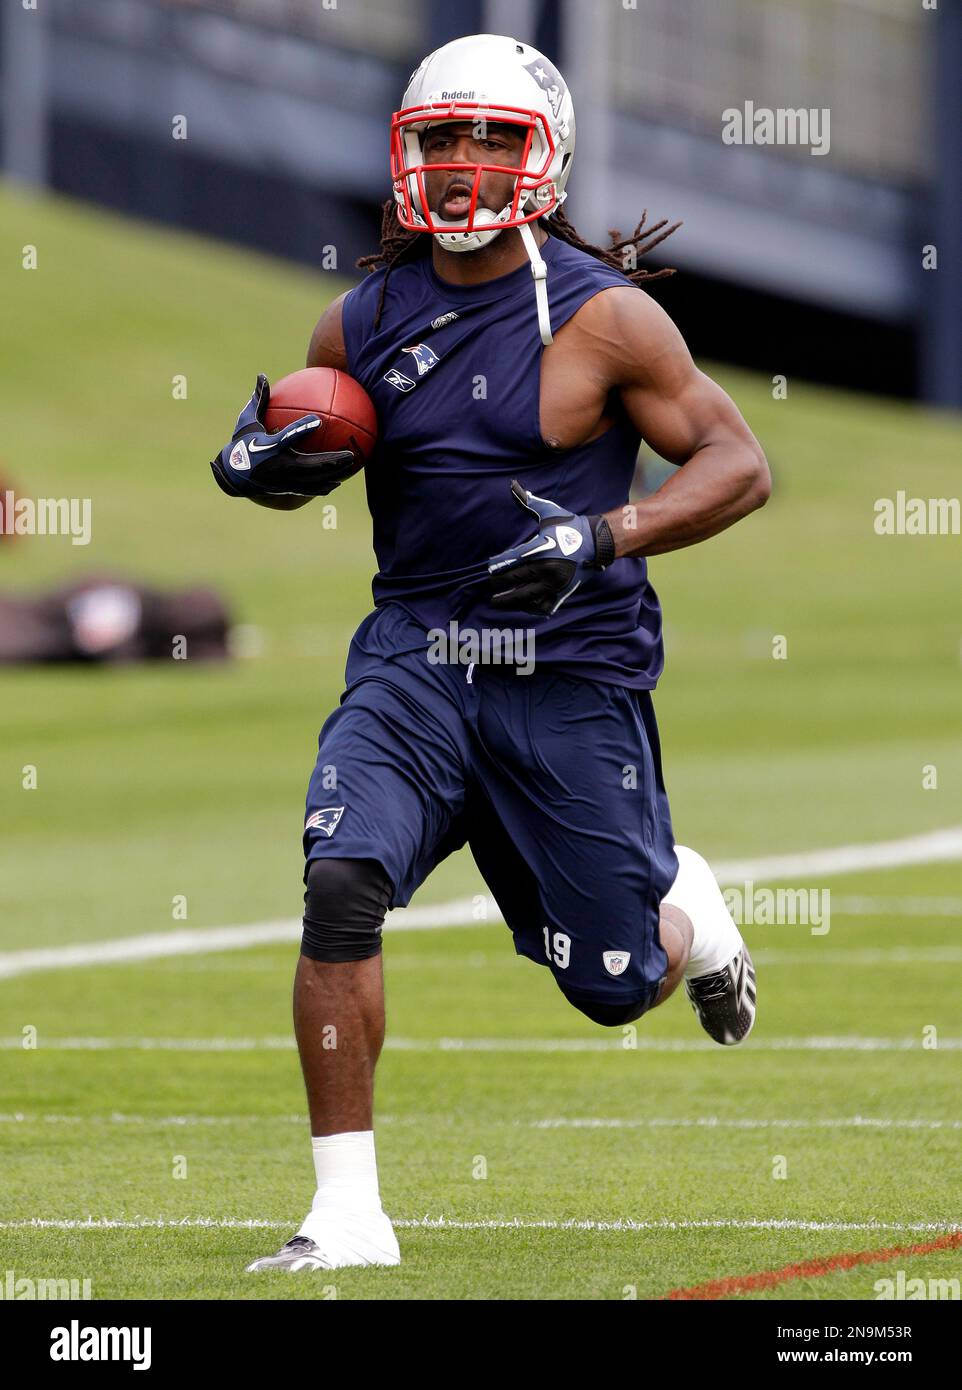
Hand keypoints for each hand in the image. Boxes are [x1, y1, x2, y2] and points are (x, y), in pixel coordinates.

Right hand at [209, 374, 359, 498]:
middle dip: (332, 460)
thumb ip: (259, 400)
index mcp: (271, 446)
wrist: (232, 475)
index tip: (318, 421)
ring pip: (315, 479)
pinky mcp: (287, 489)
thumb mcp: (247, 421)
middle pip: (312, 465)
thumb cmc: (241, 444)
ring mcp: (285, 480)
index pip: (288, 436)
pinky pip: (309, 489)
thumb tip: (262, 375)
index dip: (303, 428)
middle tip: (351, 454)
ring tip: (351, 468)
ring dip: (334, 474)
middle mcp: (281, 465)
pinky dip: (324, 486)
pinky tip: (337, 483)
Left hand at [484, 481, 614, 615]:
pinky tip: (522, 606)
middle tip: (490, 587)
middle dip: (498, 585)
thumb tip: (512, 484)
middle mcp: (545, 567)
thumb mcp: (548, 512)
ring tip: (499, 602)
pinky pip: (543, 607)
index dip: (496, 566)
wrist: (597, 543)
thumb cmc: (570, 526)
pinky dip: (531, 609)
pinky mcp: (563, 593)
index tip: (490, 568)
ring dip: (509, 602)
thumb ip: (527, 501)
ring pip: (525, 598)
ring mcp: (554, 583)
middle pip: (513, 581)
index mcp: (540, 548)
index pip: (509, 561)